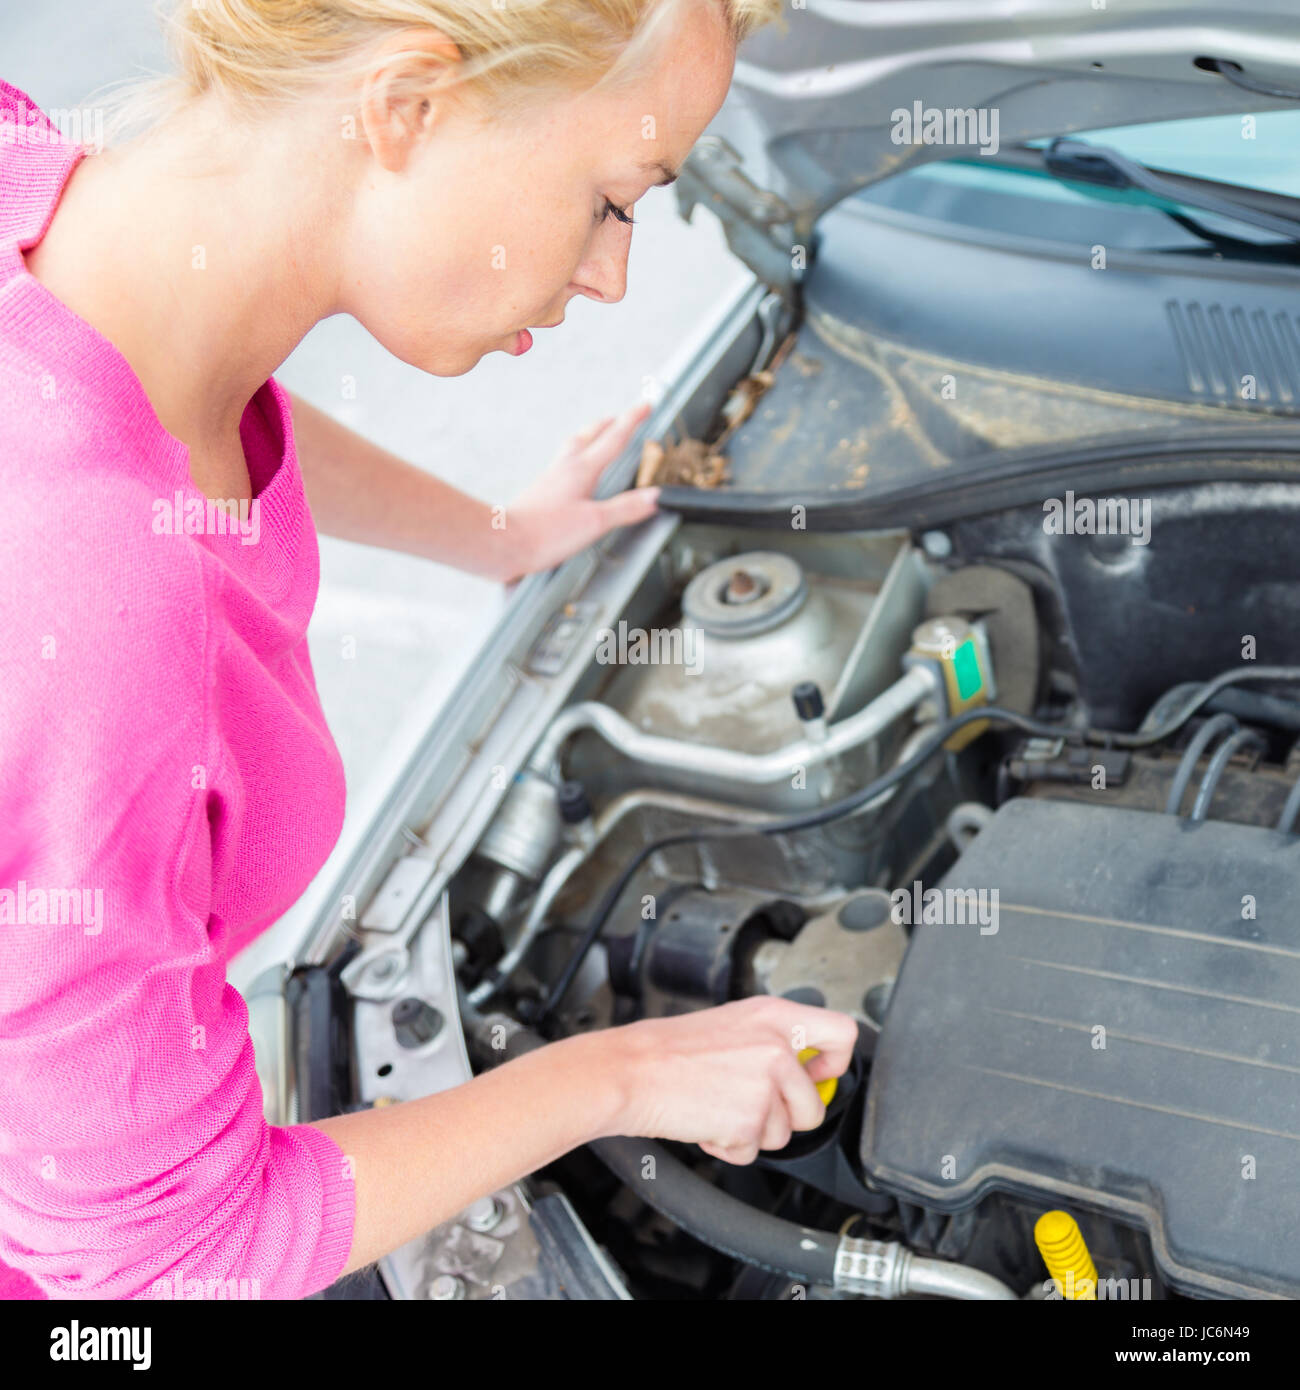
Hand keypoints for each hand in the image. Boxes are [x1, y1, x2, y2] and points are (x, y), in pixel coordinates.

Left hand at [501, 402, 658, 581]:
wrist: (504, 543)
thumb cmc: (545, 533)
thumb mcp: (595, 522)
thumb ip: (627, 508)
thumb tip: (655, 497)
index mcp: (582, 470)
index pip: (614, 439)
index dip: (633, 421)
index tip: (646, 405)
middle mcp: (564, 468)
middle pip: (589, 436)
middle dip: (608, 424)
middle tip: (620, 417)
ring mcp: (550, 479)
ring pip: (573, 448)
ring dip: (588, 437)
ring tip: (596, 437)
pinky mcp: (541, 493)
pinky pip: (562, 465)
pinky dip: (574, 458)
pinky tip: (571, 472)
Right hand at [591, 997, 859, 1165]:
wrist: (629, 1071)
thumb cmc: (667, 1049)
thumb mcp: (731, 1024)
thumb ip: (772, 1041)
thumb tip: (802, 1069)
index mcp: (774, 1016)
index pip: (842, 1033)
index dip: (835, 1063)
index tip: (816, 1075)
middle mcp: (777, 1047)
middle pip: (814, 1105)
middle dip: (783, 1118)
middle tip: (748, 1105)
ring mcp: (766, 1084)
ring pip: (783, 1133)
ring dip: (751, 1132)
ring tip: (717, 1107)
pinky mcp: (750, 1120)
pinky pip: (753, 1152)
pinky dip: (729, 1147)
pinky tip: (706, 1122)